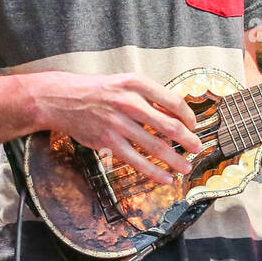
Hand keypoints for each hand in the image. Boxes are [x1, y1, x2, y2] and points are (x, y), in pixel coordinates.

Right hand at [29, 71, 202, 185]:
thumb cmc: (98, 90)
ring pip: (155, 146)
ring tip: (186, 167)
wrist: (63, 99)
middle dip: (188, 140)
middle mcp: (129, 103)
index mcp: (136, 84)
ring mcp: (118, 124)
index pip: (172, 101)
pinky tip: (165, 177)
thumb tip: (174, 114)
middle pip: (169, 125)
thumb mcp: (124, 83)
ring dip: (175, 159)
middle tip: (198, 148)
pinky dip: (154, 171)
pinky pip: (137, 160)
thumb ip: (148, 96)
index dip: (188, 115)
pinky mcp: (108, 142)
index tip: (193, 125)